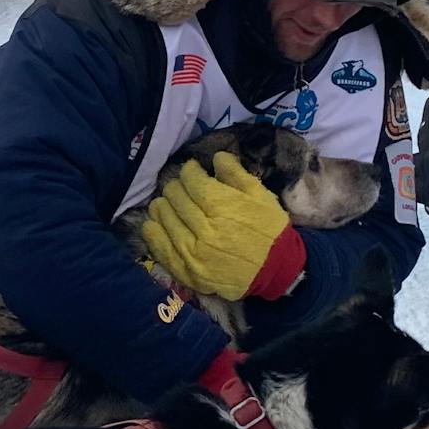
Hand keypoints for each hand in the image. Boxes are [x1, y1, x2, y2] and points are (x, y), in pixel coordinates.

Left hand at [140, 155, 307, 300]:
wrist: (274, 271)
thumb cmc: (269, 230)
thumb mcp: (261, 196)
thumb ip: (236, 173)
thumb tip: (216, 157)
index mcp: (220, 206)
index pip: (189, 178)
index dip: (191, 171)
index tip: (195, 173)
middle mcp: (202, 227)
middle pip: (173, 194)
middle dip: (179, 186)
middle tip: (187, 190)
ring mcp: (190, 251)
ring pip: (160, 215)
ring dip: (166, 205)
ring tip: (175, 206)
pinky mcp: (183, 269)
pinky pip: (155, 242)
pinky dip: (154, 228)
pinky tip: (160, 223)